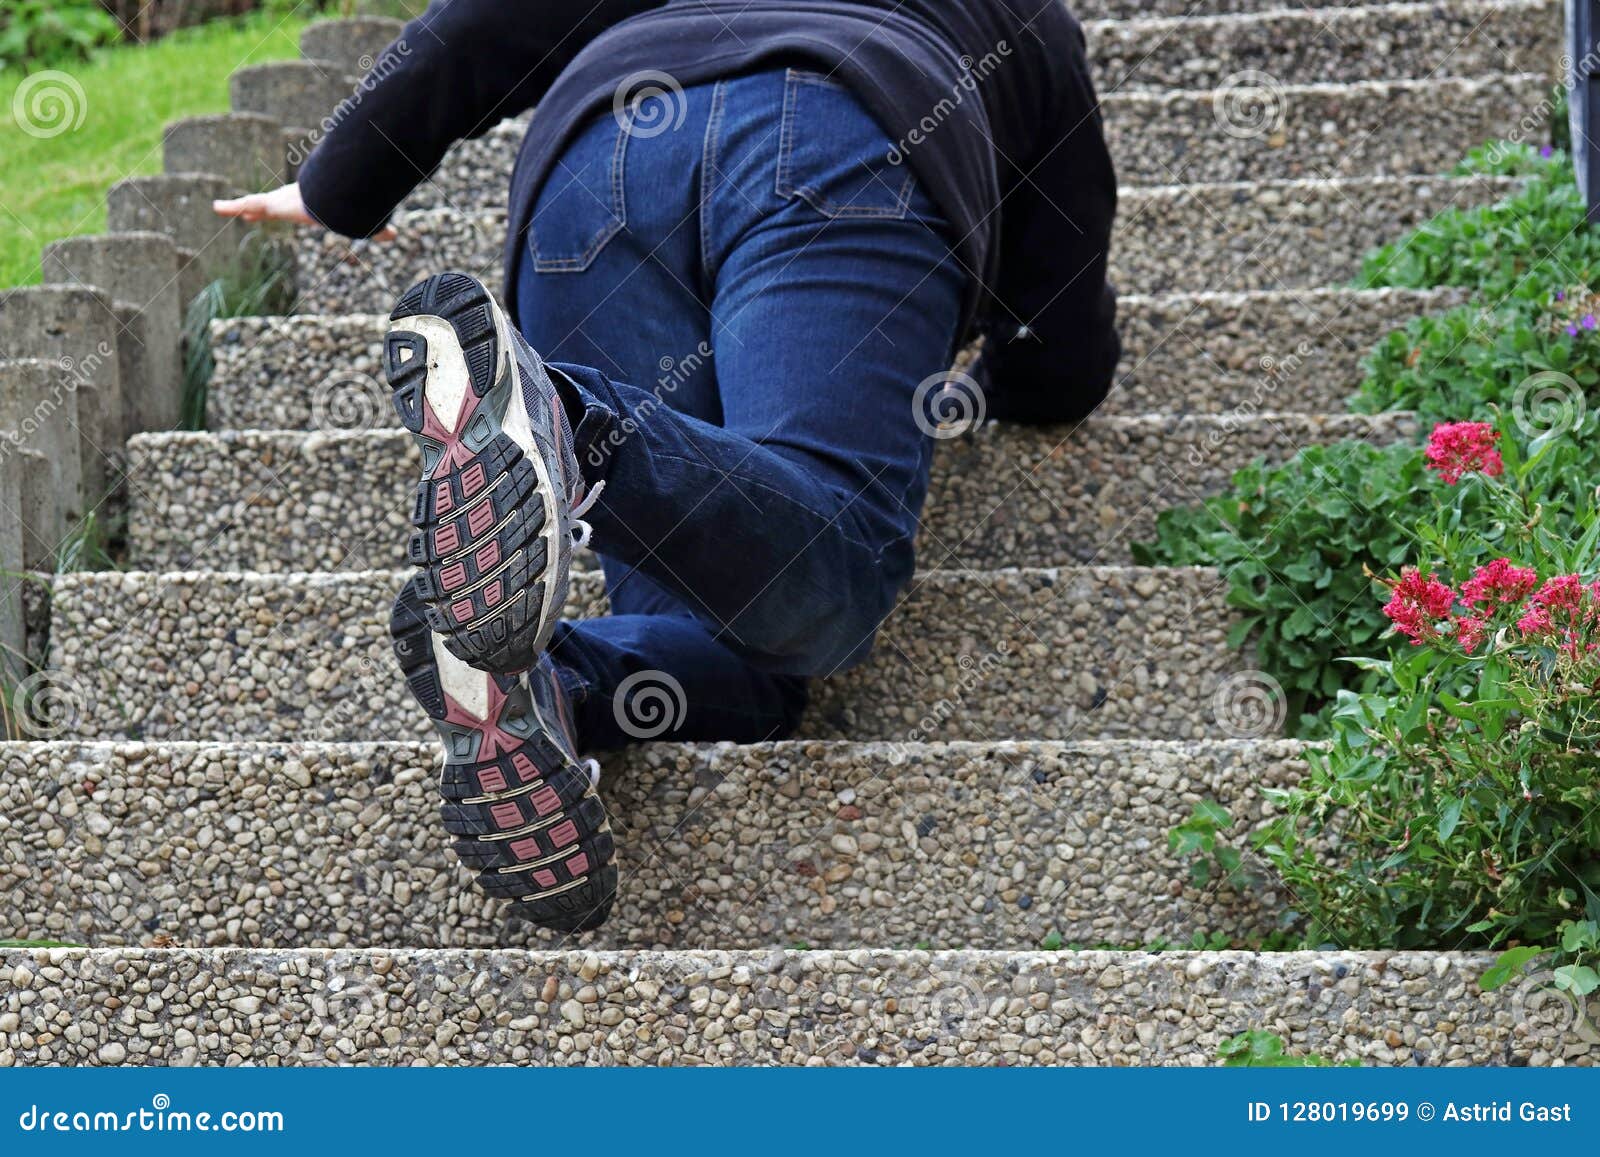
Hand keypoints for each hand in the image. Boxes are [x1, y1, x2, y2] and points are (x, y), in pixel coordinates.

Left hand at [213, 182, 396, 239]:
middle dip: (258, 208)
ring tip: (223, 207)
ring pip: (255, 204)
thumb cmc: (343, 207)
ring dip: (239, 207)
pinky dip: (230, 206)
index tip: (275, 209)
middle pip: (270, 205)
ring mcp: (277, 201)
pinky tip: (216, 206)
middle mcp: (289, 199)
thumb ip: (376, 228)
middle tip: (248, 212)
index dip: (282, 209)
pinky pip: (245, 203)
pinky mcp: (269, 203)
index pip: (292, 207)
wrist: (333, 198)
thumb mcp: (358, 221)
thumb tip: (395, 235)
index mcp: (307, 205)